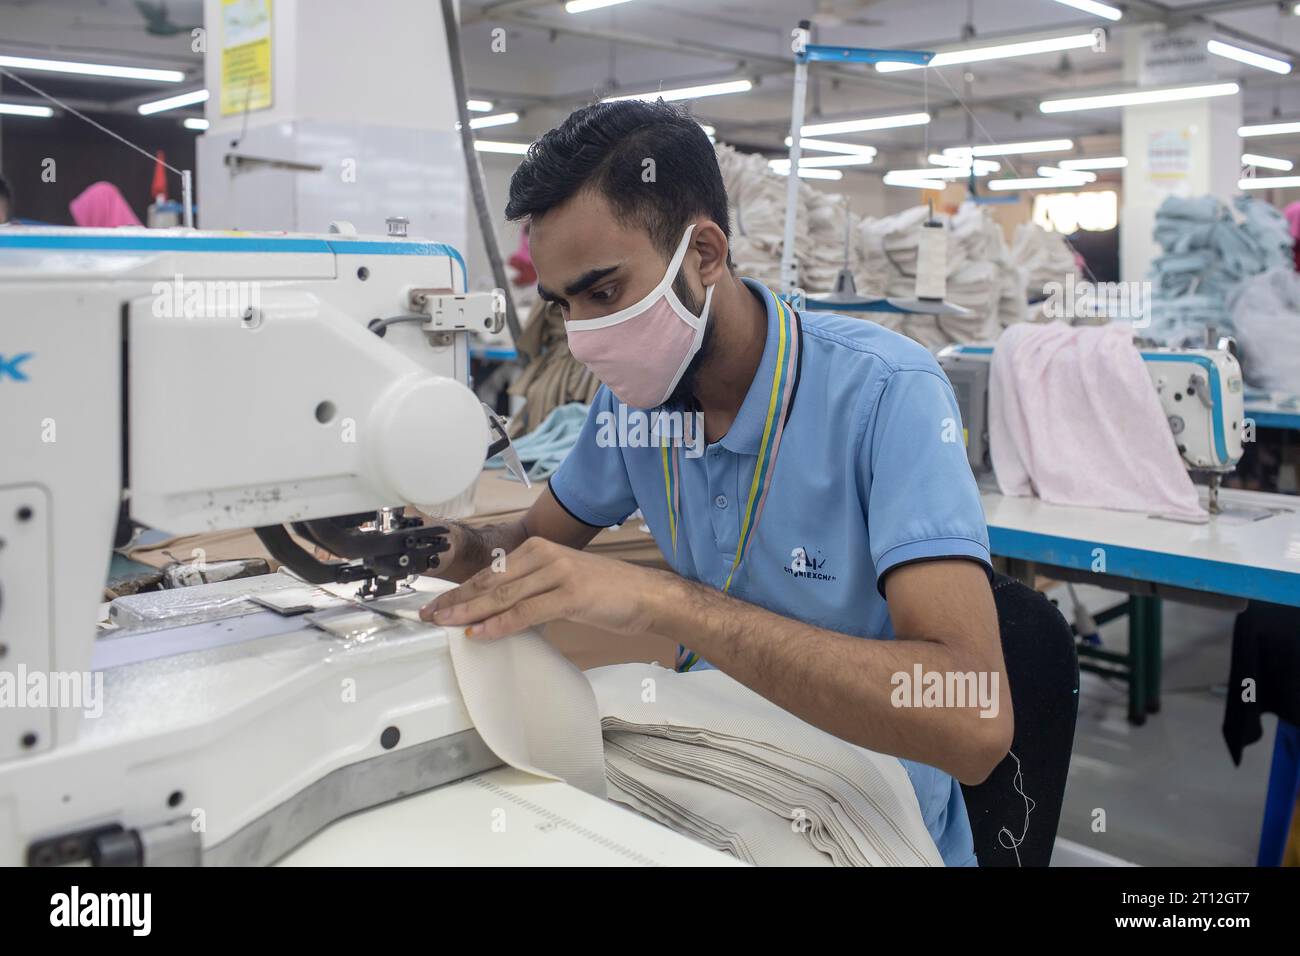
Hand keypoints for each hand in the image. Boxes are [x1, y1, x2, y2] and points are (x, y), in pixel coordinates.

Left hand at [418, 537, 673, 639]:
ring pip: (503, 596)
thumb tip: (498, 610)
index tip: (436, 604)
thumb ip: (532, 589)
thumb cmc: (607, 591)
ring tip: (444, 623)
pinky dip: (500, 624)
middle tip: (427, 615)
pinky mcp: (570, 594)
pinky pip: (526, 612)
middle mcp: (544, 555)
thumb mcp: (562, 582)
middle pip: (490, 582)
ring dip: (469, 611)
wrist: (647, 594)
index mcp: (539, 549)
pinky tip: (479, 632)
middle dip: (455, 600)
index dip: (460, 590)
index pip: (490, 573)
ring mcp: (557, 573)